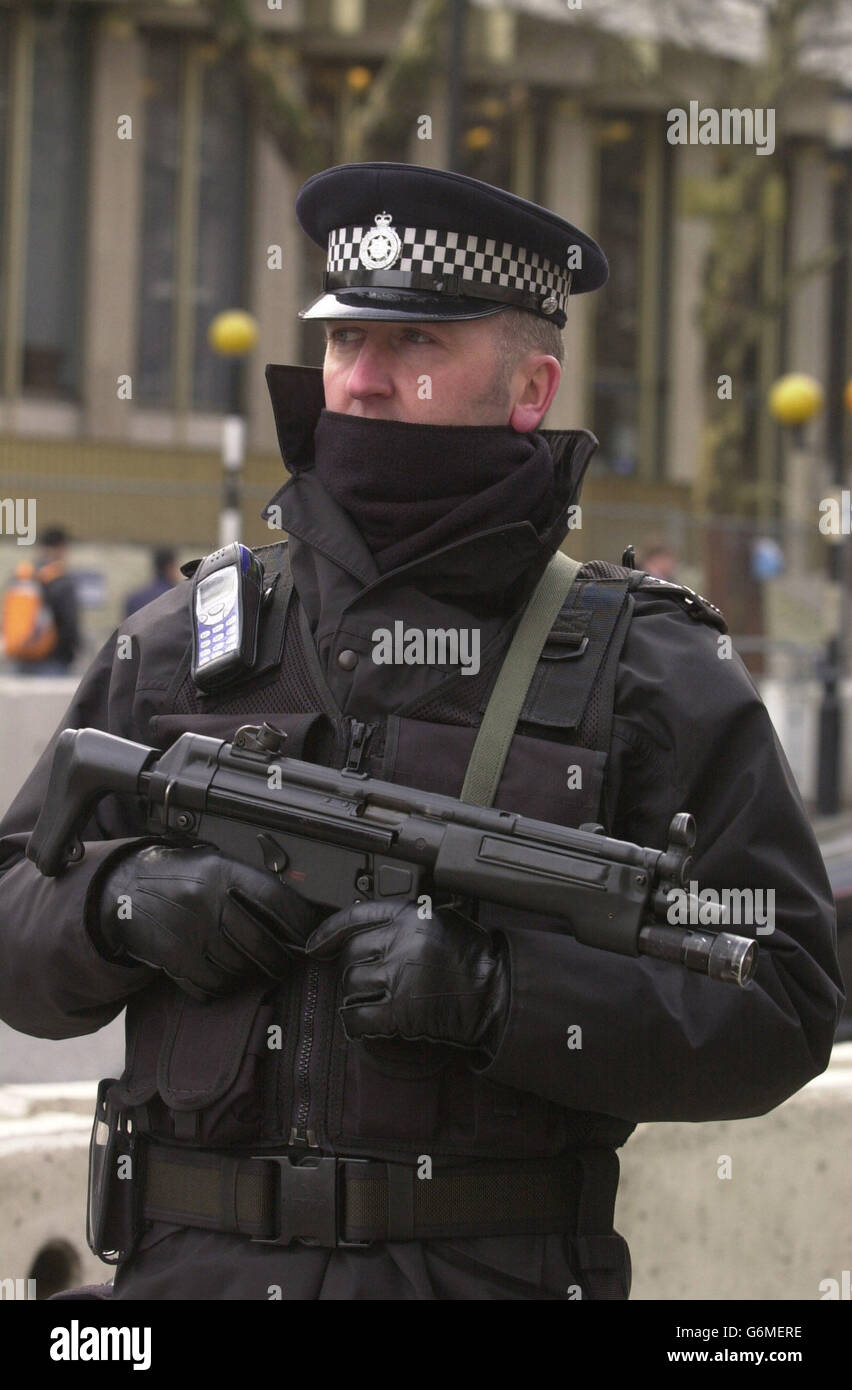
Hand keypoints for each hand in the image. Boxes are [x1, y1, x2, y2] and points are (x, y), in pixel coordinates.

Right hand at [91, 843, 318, 1000]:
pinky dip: (224, 987)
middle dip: (281, 960)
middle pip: (261, 943)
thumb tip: (298, 913)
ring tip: (254, 967)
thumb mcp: (215, 865)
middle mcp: (206, 902)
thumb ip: (250, 884)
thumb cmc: (181, 877)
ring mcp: (189, 933)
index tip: (312, 936)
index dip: (300, 923)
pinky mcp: (175, 960)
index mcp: (222, 872)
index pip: (275, 901)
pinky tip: (225, 975)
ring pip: (239, 968)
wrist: (125, 889)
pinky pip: (212, 985)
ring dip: (252, 974)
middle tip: (286, 963)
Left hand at [304, 896, 509, 1053]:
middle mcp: (401, 942)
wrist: (496, 994)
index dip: (328, 931)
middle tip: (361, 982)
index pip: (356, 916)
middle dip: (351, 970)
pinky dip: (354, 1024)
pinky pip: (359, 1017)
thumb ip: (409, 921)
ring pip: (351, 985)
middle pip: (351, 954)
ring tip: (365, 1003)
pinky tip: (360, 1025)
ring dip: (353, 997)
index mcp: (410, 917)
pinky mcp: (399, 1010)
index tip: (315, 945)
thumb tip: (373, 930)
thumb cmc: (474, 960)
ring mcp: (399, 976)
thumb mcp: (443, 922)